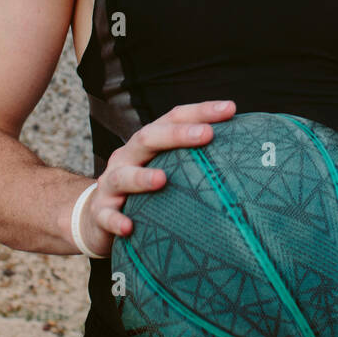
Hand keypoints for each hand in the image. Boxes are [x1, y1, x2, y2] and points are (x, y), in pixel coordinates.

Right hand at [74, 99, 236, 256]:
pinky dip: (116, 220)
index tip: (231, 109)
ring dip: (142, 177)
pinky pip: (106, 216)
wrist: (95, 216)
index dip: (201, 111)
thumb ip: (191, 161)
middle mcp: (128, 157)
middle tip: (207, 134)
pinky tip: (129, 227)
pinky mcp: (100, 213)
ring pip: (123, 176)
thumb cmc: (142, 190)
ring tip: (162, 180)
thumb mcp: (164, 168)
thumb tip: (242, 154)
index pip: (173, 118)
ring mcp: (111, 184)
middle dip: (177, 135)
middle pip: (148, 137)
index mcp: (147, 144)